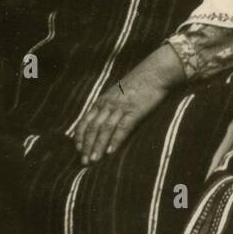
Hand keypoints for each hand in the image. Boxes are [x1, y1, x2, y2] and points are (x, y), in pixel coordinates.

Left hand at [73, 45, 183, 163]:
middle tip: (83, 161)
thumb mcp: (116, 93)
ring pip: (104, 129)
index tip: (77, 149)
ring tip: (94, 160)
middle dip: (86, 145)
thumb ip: (107, 105)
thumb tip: (100, 120)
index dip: (79, 136)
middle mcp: (108, 104)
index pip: (85, 121)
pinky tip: (111, 151)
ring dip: (98, 145)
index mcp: (102, 100)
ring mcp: (121, 107)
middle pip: (92, 127)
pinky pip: (122, 127)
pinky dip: (115, 140)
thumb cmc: (137, 84)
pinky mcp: (134, 111)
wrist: (155, 72)